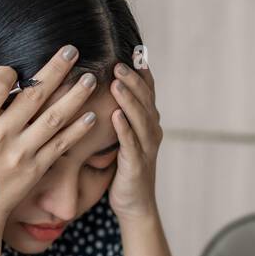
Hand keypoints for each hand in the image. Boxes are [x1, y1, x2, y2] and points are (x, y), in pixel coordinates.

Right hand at [0, 45, 99, 227]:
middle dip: (55, 70)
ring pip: (52, 118)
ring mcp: (20, 153)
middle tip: (72, 50)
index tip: (18, 69)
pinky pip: (60, 144)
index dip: (11, 72)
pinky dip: (77, 130)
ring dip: (75, 96)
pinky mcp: (36, 168)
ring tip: (91, 79)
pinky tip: (91, 115)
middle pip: (32, 96)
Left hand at [108, 61, 162, 222]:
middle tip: (119, 62)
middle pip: (144, 100)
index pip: (147, 91)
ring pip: (140, 118)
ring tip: (117, 81)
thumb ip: (119, 113)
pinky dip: (124, 128)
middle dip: (132, 79)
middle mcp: (151, 132)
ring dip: (129, 99)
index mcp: (148, 123)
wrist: (134, 204)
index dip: (141, 72)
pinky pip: (130, 144)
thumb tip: (103, 86)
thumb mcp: (123, 136)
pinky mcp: (136, 165)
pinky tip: (115, 116)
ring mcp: (146, 148)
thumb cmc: (124, 168)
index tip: (131, 51)